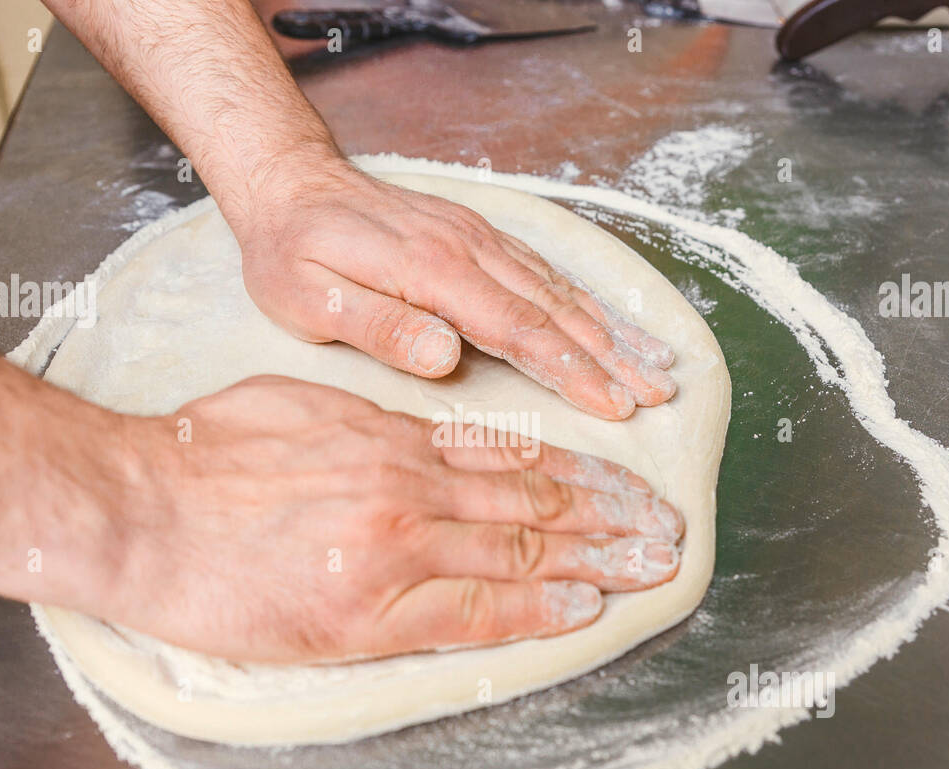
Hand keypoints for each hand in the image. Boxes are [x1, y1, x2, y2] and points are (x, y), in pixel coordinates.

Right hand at [110, 376, 683, 662]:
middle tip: (665, 528)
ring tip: (650, 564)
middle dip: (610, 516)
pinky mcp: (367, 615)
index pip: (512, 457)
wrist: (140, 510)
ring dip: (595, 559)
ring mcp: (395, 552)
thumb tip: (420, 428)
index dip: (580, 475)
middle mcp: (409, 489)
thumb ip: (371, 421)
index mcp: (393, 438)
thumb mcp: (301, 404)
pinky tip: (581, 606)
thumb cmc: (206, 452)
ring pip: (519, 551)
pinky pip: (472, 612)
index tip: (626, 486)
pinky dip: (534, 608)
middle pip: (534, 502)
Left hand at [235, 158, 677, 420]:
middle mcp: (468, 249)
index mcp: (432, 271)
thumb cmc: (291, 251)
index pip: (519, 329)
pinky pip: (544, 271)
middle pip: (556, 310)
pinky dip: (586, 300)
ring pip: (560, 289)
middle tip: (658, 394)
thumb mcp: (308, 299)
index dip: (571, 371)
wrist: (290, 183)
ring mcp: (477, 239)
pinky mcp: (477, 236)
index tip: (614, 406)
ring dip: (612, 329)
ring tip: (658, 365)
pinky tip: (610, 323)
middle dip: (612, 356)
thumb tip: (446, 356)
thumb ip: (378, 326)